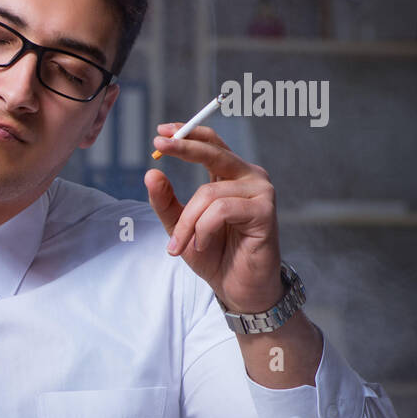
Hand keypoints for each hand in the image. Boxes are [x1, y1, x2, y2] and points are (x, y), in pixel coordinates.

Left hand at [144, 122, 283, 312]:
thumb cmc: (213, 254)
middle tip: (158, 145)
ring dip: (187, 222)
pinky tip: (203, 244)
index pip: (211, 144)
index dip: (187, 133)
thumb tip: (151, 172)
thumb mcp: (180, 226)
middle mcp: (248, 177)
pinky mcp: (265, 211)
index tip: (161, 131)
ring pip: (209, 193)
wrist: (236, 287)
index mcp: (230, 176)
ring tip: (180, 245)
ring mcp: (261, 192)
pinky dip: (204, 229)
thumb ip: (166, 201)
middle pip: (214, 152)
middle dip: (183, 147)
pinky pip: (221, 210)